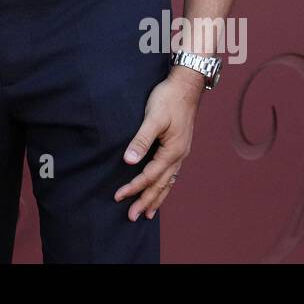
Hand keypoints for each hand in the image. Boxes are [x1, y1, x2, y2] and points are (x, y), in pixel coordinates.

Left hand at [113, 66, 203, 219]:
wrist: (186, 86)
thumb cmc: (168, 99)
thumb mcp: (153, 118)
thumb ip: (141, 140)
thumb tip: (129, 161)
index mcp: (172, 151)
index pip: (149, 176)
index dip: (133, 187)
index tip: (118, 196)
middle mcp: (178, 156)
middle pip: (160, 185)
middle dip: (145, 201)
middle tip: (132, 217)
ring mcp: (180, 153)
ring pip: (168, 182)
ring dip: (156, 198)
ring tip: (147, 213)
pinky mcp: (178, 147)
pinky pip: (171, 174)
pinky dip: (164, 186)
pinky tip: (161, 189)